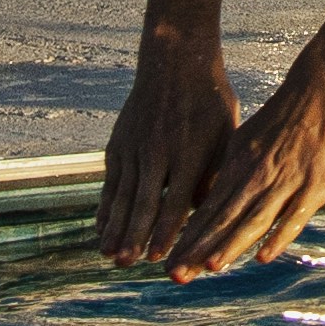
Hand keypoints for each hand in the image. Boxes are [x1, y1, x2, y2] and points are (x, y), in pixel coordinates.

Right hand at [98, 36, 238, 262]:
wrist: (175, 61)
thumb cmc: (209, 102)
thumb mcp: (224, 133)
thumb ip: (215, 172)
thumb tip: (206, 214)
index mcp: (189, 152)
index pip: (176, 200)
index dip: (167, 231)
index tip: (159, 257)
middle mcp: (158, 151)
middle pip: (144, 201)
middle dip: (135, 235)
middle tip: (127, 264)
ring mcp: (135, 147)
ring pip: (122, 194)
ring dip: (115, 227)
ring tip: (110, 255)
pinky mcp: (118, 143)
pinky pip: (110, 182)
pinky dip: (105, 207)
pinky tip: (101, 229)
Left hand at [161, 64, 324, 279]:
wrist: (320, 89)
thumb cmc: (280, 119)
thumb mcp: (246, 140)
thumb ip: (229, 172)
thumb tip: (206, 202)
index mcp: (239, 165)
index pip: (208, 209)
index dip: (189, 237)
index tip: (170, 261)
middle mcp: (259, 175)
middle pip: (225, 218)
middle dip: (199, 248)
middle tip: (176, 275)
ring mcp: (288, 180)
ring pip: (255, 219)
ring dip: (232, 243)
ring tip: (211, 266)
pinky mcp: (316, 185)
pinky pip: (294, 217)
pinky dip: (278, 237)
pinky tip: (262, 256)